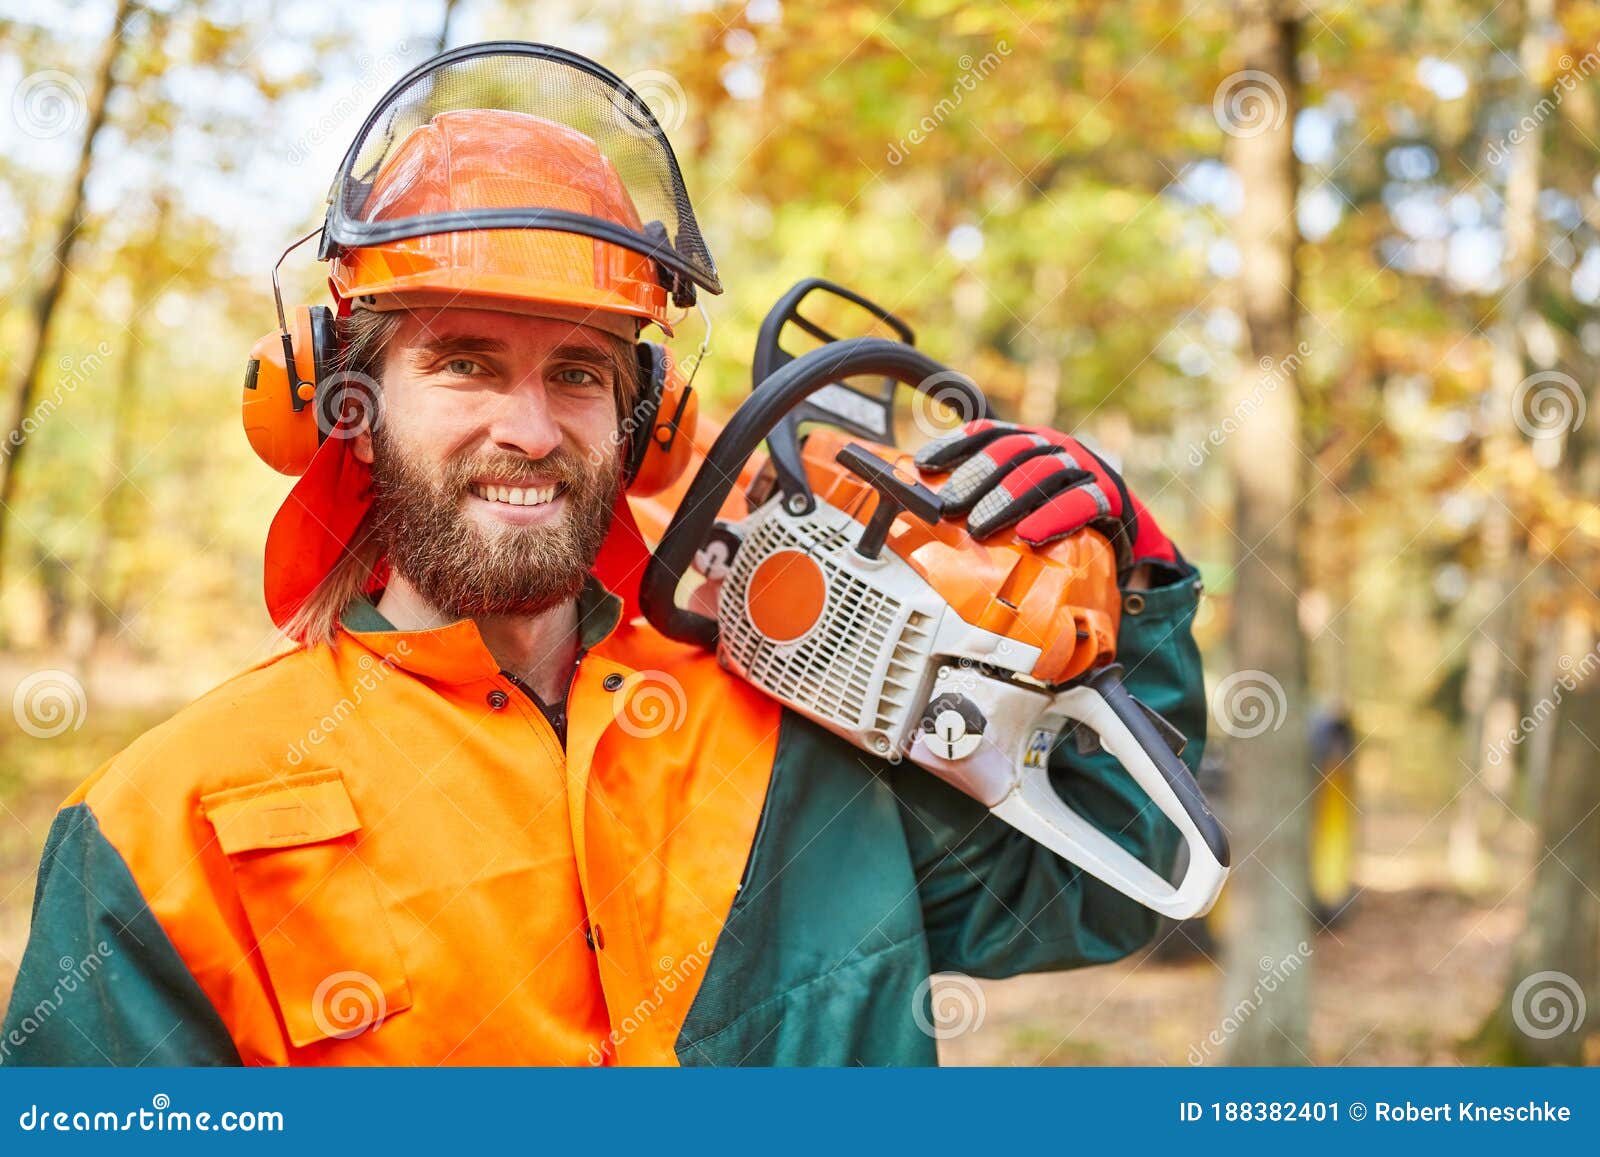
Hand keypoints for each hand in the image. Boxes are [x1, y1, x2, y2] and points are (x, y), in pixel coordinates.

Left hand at [912, 419, 1178, 576]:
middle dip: (976, 477)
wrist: (1122, 528)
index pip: (989, 433)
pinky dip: (1053, 517)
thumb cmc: (1057, 511)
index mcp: (1029, 441)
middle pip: (1012, 452)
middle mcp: (1054, 446)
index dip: (955, 445)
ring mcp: (1083, 467)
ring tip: (978, 526)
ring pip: (1042, 474)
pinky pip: (1080, 503)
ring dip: (1007, 499)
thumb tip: (929, 509)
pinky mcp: (1107, 496)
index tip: (922, 465)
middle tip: (947, 506)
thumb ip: (984, 495)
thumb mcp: (1022, 496)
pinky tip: (1029, 535)